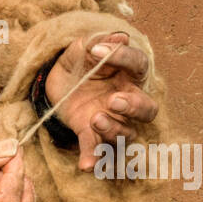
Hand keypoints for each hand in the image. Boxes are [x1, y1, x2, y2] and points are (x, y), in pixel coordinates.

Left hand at [44, 31, 157, 171]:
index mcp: (128, 73)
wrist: (55, 82)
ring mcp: (112, 120)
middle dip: (135, 108)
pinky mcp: (92, 134)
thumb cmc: (79, 62)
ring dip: (113, 129)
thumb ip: (99, 42)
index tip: (99, 49)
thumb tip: (121, 36)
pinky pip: (97, 150)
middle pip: (147, 110)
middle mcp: (127, 99)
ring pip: (126, 133)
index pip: (138, 64)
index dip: (122, 56)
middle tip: (114, 101)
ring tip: (95, 119)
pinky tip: (86, 165)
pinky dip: (93, 158)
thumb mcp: (82, 47)